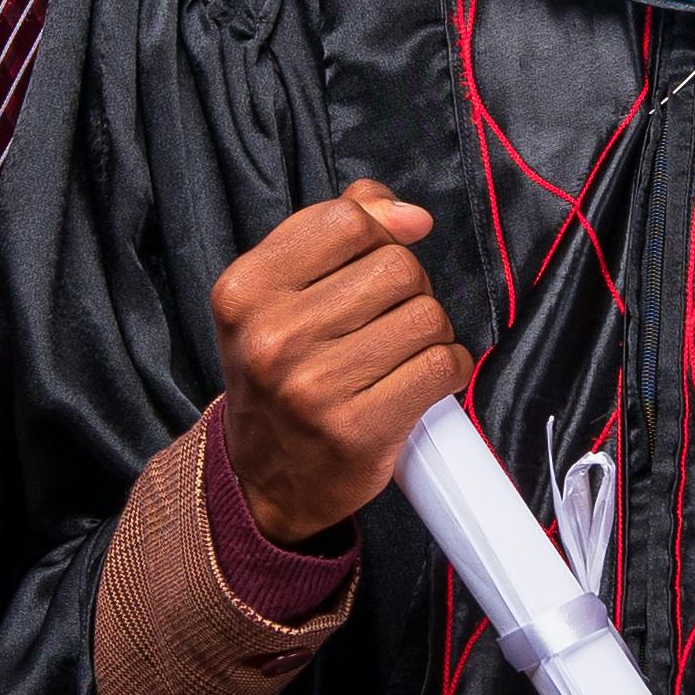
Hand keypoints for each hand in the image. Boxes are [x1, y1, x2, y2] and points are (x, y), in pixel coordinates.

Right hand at [212, 182, 474, 546]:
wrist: (263, 479)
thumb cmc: (280, 372)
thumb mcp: (278, 295)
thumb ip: (335, 233)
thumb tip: (411, 215)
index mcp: (245, 290)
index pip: (347, 220)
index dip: (380, 234)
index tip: (378, 260)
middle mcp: (272, 337)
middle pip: (397, 266)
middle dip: (409, 288)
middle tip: (386, 321)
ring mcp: (313, 388)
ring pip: (426, 316)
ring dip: (430, 332)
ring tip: (401, 353)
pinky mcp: (359, 431)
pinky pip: (442, 367)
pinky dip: (449, 369)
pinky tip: (422, 380)